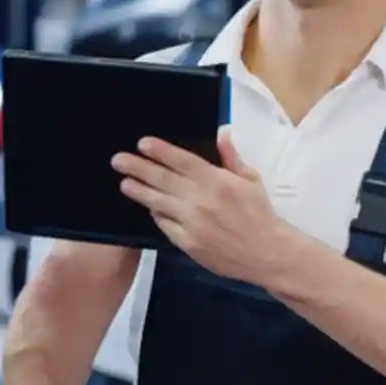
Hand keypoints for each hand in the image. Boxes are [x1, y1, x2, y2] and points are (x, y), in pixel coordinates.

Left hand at [112, 126, 292, 284]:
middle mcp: (200, 200)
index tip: (142, 143)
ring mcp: (192, 223)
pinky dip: (157, 215)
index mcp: (216, 180)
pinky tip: (149, 208)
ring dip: (139, 191)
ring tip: (124, 183)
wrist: (266, 253)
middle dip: (138, 168)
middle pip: (162, 179)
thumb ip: (231, 157)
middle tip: (118, 160)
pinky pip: (165, 225)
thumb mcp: (250, 179)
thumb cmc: (259, 213)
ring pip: (158, 202)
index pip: (181, 161)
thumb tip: (222, 131)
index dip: (160, 151)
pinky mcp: (188, 243)